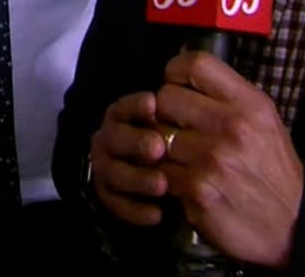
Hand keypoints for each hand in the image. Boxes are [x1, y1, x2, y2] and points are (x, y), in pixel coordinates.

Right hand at [89, 91, 171, 225]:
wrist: (164, 180)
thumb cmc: (178, 144)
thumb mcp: (180, 123)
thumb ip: (184, 109)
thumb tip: (198, 89)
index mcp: (124, 116)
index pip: (124, 107)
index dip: (135, 105)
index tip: (153, 104)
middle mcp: (110, 139)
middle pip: (114, 137)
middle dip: (135, 142)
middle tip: (157, 148)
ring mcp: (106, 168)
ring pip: (113, 172)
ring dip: (137, 178)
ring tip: (162, 185)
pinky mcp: (109, 197)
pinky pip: (116, 204)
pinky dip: (135, 210)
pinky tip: (157, 214)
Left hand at [155, 51, 303, 268]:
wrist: (294, 225)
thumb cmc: (273, 171)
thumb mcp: (265, 123)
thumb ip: (228, 98)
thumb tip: (184, 77)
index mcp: (250, 104)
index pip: (196, 64)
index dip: (175, 72)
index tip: (176, 86)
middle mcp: (231, 127)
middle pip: (165, 98)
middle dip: (164, 112)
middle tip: (176, 127)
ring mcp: (212, 159)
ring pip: (156, 136)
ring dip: (162, 148)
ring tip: (182, 158)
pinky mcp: (197, 190)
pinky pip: (160, 171)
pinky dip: (167, 177)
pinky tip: (185, 182)